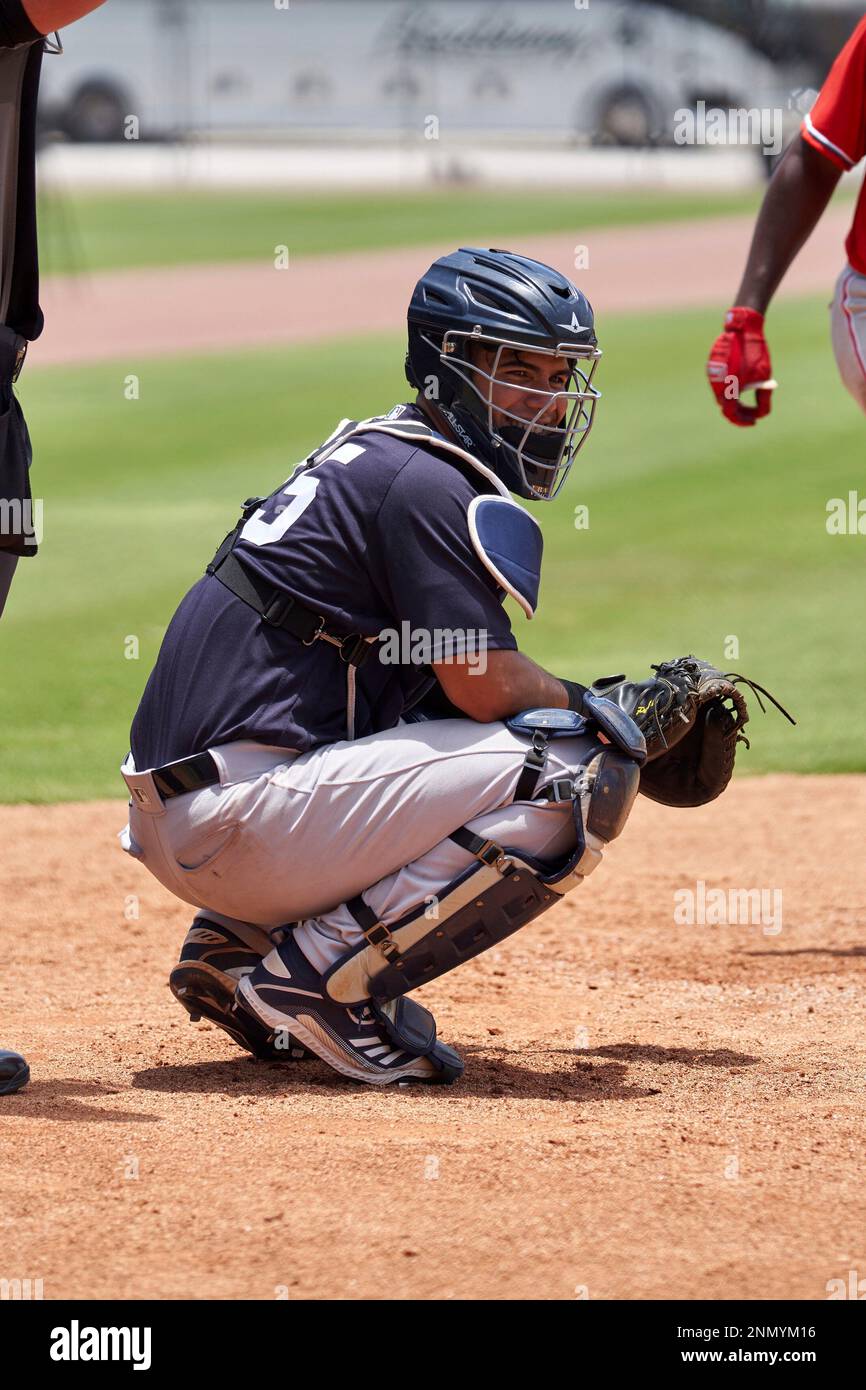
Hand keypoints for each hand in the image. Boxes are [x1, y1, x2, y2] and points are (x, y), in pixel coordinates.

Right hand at [706, 306, 776, 426]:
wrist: (742, 328)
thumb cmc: (754, 352)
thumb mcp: (764, 377)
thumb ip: (764, 398)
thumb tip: (762, 413)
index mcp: (727, 389)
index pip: (732, 414)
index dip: (743, 420)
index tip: (754, 422)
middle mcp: (716, 384)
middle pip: (726, 406)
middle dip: (740, 411)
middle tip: (753, 413)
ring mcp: (712, 375)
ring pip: (722, 394)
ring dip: (735, 399)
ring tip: (749, 397)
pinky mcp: (713, 366)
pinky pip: (720, 382)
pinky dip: (731, 387)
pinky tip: (742, 382)